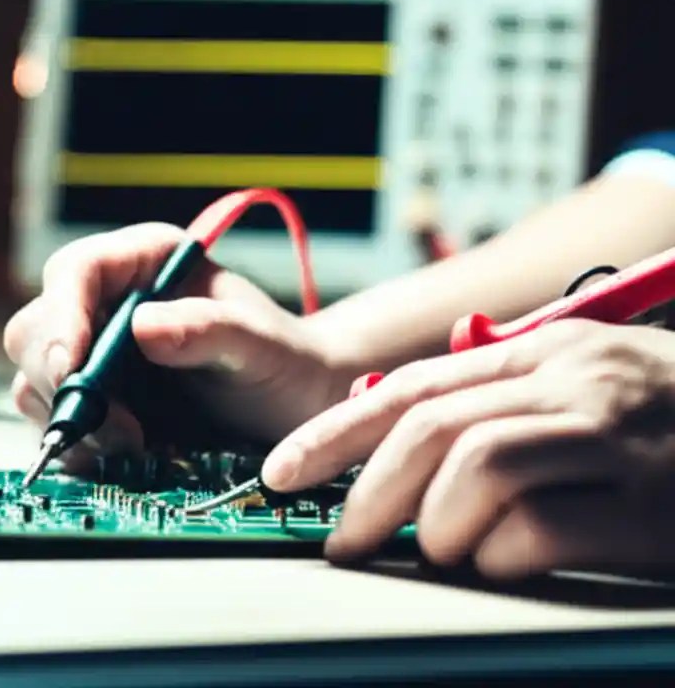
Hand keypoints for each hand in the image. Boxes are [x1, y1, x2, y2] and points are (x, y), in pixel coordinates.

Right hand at [3, 223, 345, 470]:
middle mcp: (104, 303)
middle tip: (115, 424)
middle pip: (36, 331)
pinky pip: (55, 423)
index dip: (61, 318)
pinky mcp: (91, 402)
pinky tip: (124, 453)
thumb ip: (210, 330)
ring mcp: (91, 354)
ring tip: (134, 441)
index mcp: (141, 262)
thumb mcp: (258, 344)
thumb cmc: (282, 361)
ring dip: (73, 420)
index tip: (70, 368)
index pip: (75, 273)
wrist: (292, 408)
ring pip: (35, 382)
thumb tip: (144, 328)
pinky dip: (79, 444)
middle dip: (62, 382)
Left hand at [262, 319, 674, 579]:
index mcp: (550, 353)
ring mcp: (620, 442)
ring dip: (437, 524)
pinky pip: (541, 531)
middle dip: (367, 491)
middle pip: (434, 428)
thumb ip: (503, 397)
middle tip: (341, 544)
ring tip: (443, 552)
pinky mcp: (653, 510)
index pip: (415, 388)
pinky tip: (507, 564)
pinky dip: (501, 557)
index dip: (336, 432)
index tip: (280, 473)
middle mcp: (578, 384)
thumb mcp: (588, 386)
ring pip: (478, 467)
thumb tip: (397, 429)